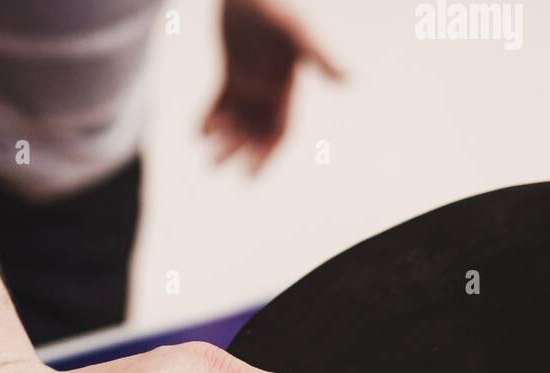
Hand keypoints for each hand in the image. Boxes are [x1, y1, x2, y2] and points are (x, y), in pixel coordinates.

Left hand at [203, 0, 342, 172]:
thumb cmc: (277, 3)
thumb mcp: (299, 33)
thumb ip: (323, 58)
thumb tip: (353, 81)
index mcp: (287, 87)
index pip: (279, 132)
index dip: (266, 157)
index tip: (248, 178)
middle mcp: (271, 88)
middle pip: (255, 132)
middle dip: (238, 151)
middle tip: (213, 168)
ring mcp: (251, 78)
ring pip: (237, 120)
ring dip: (222, 140)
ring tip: (204, 156)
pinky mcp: (232, 69)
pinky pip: (220, 100)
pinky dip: (209, 117)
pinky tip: (197, 134)